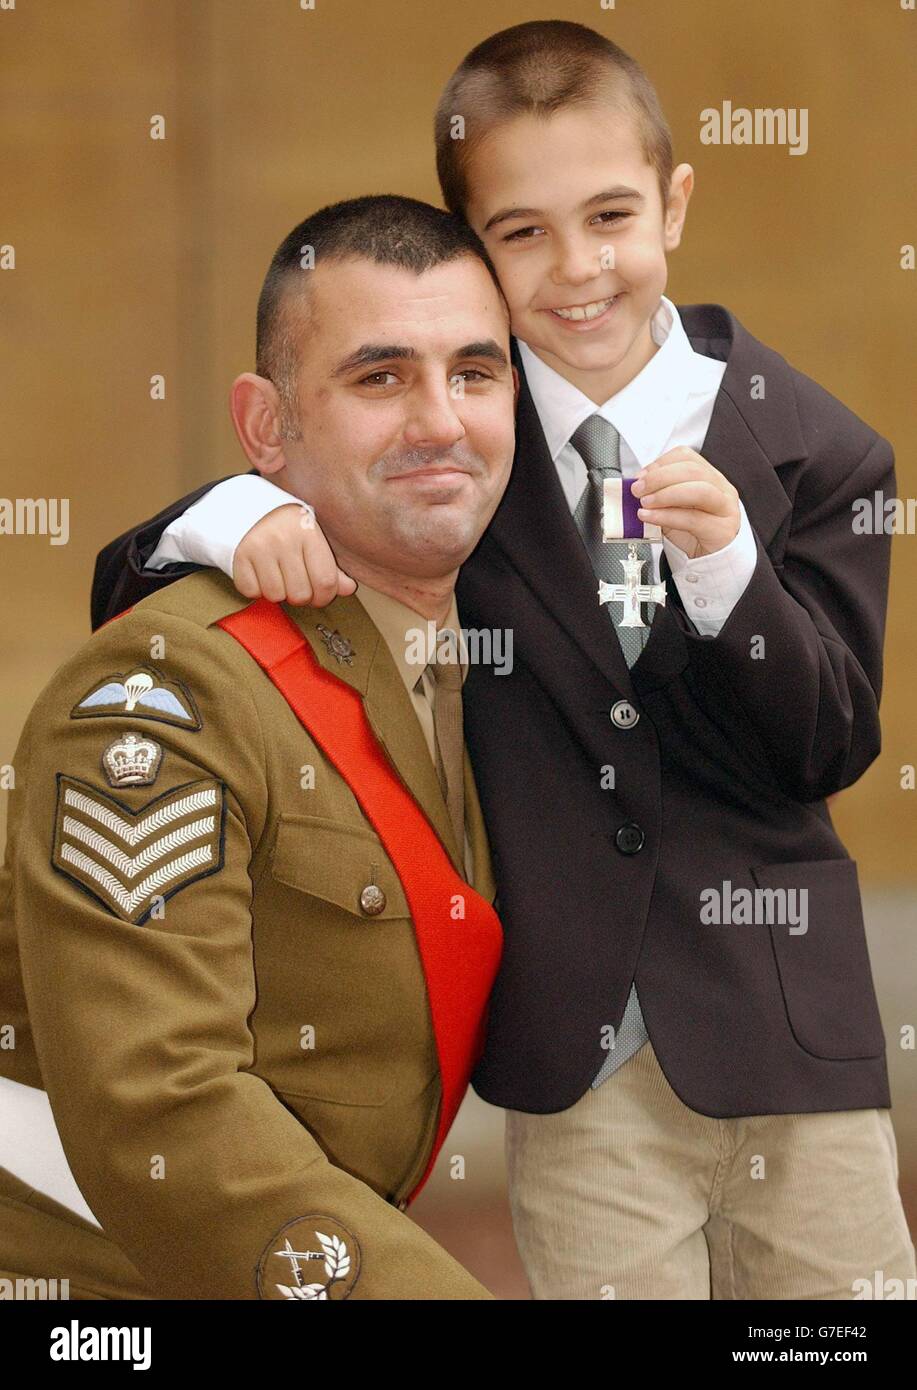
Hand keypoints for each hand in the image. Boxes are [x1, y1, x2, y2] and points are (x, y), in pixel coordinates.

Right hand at [231, 503, 356, 604]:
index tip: (320, 595)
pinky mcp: (238, 556)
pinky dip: (256, 589)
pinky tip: (260, 573)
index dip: (325, 597)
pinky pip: (251, 592)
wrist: (247, 505)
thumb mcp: (313, 537)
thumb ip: (332, 566)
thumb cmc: (287, 525)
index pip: (325, 582)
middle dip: (301, 596)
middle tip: (296, 584)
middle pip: (300, 595)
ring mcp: (258, 547)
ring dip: (278, 592)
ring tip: (278, 575)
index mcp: (308, 532)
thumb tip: (348, 588)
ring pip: (275, 596)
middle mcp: (283, 539)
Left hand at [631, 447, 739, 557]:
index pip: (686, 456)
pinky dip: (666, 516)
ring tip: (644, 503)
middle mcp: (721, 488)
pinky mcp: (722, 530)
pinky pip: (693, 519)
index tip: (641, 476)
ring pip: (699, 491)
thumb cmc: (691, 531)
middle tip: (637, 489)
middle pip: (693, 470)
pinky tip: (649, 517)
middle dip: (659, 477)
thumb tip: (636, 485)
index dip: (660, 463)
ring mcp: (725, 508)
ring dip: (666, 494)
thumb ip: (658, 494)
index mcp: (709, 476)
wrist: (709, 559)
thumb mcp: (671, 507)